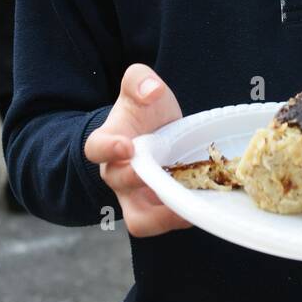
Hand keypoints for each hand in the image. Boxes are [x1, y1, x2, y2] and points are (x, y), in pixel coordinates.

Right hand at [84, 64, 191, 236]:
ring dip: (163, 216)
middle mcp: (117, 174)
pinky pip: (167, 221)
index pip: (96, 148)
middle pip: (119, 187)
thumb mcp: (140, 86)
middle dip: (138, 183)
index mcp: (108, 142)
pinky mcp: (159, 209)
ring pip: (140, 221)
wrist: (155, 130)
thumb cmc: (144, 109)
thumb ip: (139, 80)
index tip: (127, 146)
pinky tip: (206, 203)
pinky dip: (186, 215)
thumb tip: (151, 89)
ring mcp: (137, 196)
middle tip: (161, 176)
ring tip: (188, 204)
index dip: (107, 149)